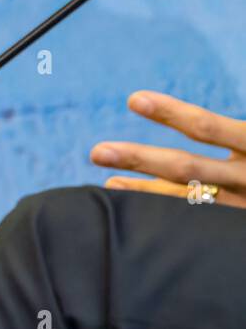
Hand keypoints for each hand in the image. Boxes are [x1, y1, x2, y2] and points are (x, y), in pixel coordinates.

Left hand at [91, 91, 245, 208]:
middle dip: (139, 160)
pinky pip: (196, 221)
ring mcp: (245, 206)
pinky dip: (164, 213)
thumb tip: (192, 116)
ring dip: (143, 193)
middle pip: (186, 169)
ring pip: (186, 200)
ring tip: (110, 184)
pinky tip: (138, 208)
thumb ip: (230, 131)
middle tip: (98, 153)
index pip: (205, 127)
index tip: (133, 100)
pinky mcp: (240, 229)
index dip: (170, 113)